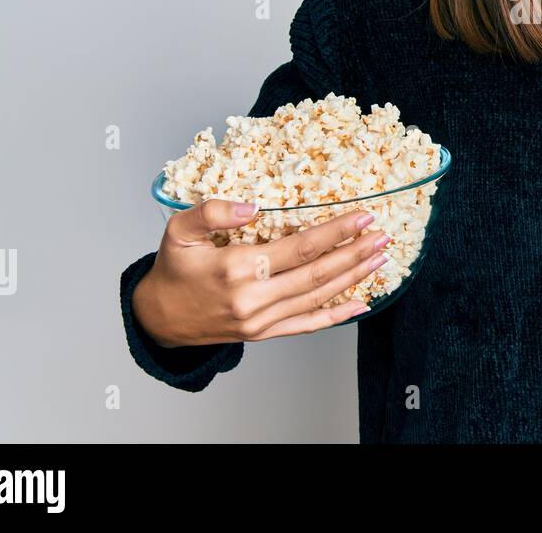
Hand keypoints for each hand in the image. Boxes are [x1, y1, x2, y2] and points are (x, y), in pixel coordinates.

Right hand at [131, 198, 390, 346]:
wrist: (158, 318)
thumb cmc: (173, 268)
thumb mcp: (178, 230)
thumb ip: (212, 211)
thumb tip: (254, 207)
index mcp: (237, 268)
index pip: (300, 248)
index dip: (336, 232)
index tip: (363, 216)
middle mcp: (253, 298)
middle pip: (317, 274)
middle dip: (355, 253)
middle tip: (383, 235)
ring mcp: (261, 320)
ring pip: (317, 298)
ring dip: (354, 277)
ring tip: (379, 258)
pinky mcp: (263, 334)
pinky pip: (307, 325)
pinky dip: (337, 315)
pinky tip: (361, 304)